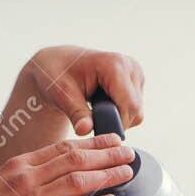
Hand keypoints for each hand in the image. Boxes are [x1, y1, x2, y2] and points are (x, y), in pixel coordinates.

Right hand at [0, 135, 135, 195]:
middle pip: (75, 159)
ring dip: (107, 175)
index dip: (92, 142)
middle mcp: (26, 178)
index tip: (112, 139)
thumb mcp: (0, 185)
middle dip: (107, 153)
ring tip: (126, 173)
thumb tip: (57, 173)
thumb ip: (28, 177)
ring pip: (78, 181)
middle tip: (129, 152)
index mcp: (18, 166)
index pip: (63, 147)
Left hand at [23, 46, 145, 136]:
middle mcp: (130, 66)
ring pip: (137, 111)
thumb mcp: (62, 95)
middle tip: (90, 122)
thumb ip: (76, 113)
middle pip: (136, 110)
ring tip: (93, 112)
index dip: (115, 124)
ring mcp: (135, 73)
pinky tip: (101, 107)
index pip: (129, 105)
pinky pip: (135, 109)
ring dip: (117, 119)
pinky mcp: (136, 81)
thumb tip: (85, 130)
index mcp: (115, 64)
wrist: (58, 63)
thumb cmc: (57, 75)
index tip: (95, 131)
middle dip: (115, 123)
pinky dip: (119, 114)